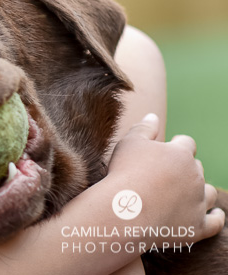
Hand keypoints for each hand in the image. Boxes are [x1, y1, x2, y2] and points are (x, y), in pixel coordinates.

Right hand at [107, 113, 224, 245]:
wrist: (125, 210)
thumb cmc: (124, 173)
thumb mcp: (129, 143)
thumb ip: (143, 128)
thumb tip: (153, 116)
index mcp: (180, 154)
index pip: (187, 143)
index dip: (177, 145)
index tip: (167, 150)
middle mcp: (195, 176)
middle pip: (197, 168)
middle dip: (186, 169)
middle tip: (167, 174)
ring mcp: (198, 202)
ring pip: (209, 193)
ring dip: (201, 191)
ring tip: (188, 193)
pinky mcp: (198, 226)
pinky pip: (216, 221)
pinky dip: (216, 216)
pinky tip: (215, 213)